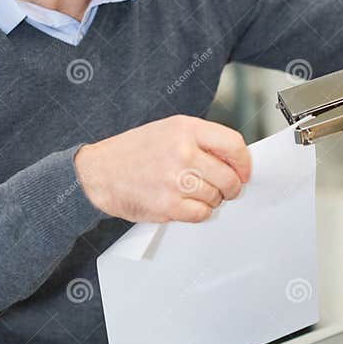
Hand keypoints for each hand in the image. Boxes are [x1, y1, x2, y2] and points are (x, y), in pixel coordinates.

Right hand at [74, 115, 250, 222]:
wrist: (98, 172)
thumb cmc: (134, 151)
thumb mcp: (169, 130)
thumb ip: (201, 140)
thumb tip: (234, 161)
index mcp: (186, 129)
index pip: (233, 144)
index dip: (244, 163)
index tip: (243, 172)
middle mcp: (183, 152)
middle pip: (229, 176)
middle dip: (231, 187)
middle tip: (225, 190)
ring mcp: (175, 179)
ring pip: (216, 197)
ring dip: (212, 200)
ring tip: (195, 194)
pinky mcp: (167, 205)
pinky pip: (201, 214)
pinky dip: (199, 213)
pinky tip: (187, 204)